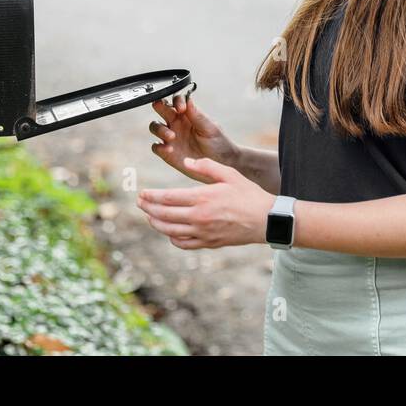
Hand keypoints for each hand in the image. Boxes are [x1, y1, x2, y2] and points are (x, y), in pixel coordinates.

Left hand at [137, 157, 275, 249]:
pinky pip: (183, 243)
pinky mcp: (208, 243)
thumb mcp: (229, 174)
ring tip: (149, 216)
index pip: (168, 198)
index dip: (151, 196)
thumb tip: (186, 161)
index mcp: (202, 198)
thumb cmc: (249, 194)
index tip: (141, 193)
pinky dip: (172, 238)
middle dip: (148, 208)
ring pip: (170, 231)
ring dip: (156, 223)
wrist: (265, 220)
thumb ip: (206, 166)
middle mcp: (199, 217)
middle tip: (140, 203)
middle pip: (164, 214)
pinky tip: (169, 232)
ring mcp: (202, 233)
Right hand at [148, 93, 240, 182]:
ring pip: (155, 127)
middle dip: (160, 107)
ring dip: (159, 129)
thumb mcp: (210, 127)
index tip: (181, 108)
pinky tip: (169, 149)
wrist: (221, 164)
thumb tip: (188, 99)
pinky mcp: (168, 153)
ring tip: (172, 136)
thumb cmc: (218, 142)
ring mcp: (170, 137)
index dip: (176, 101)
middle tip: (168, 113)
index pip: (176, 100)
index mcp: (187, 114)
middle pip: (161, 109)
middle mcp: (176, 123)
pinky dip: (159, 147)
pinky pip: (156, 147)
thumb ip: (197, 115)